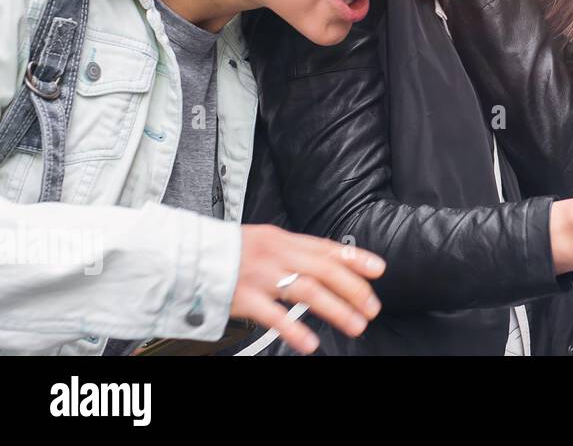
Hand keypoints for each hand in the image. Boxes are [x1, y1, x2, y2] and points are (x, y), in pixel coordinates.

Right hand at [230, 225, 385, 354]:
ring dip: (336, 309)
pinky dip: (294, 329)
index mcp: (283, 240)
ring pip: (307, 290)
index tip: (379, 270)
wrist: (184, 255)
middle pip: (324, 270)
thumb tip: (329, 261)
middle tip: (371, 308)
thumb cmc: (228, 252)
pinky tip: (310, 342)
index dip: (355, 258)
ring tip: (354, 324)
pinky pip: (273, 316)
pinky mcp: (242, 297)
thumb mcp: (265, 241)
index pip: (327, 247)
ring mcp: (260, 276)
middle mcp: (276, 255)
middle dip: (353, 289)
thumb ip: (295, 252)